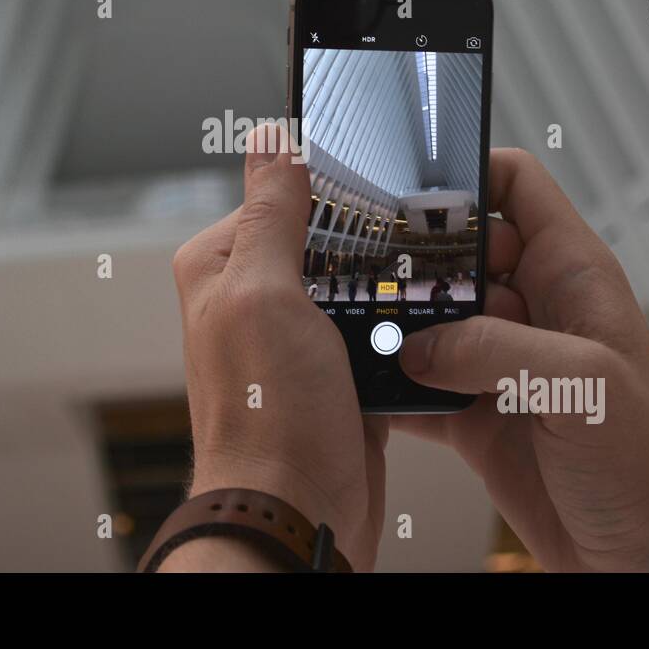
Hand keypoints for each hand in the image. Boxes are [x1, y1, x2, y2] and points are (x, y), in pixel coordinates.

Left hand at [167, 123, 387, 569]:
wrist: (296, 512)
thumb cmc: (266, 417)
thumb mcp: (264, 293)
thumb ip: (271, 213)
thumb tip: (273, 137)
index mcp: (223, 265)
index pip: (280, 191)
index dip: (332, 185)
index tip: (380, 181)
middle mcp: (253, 297)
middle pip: (325, 235)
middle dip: (367, 238)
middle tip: (411, 238)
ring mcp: (295, 336)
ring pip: (356, 280)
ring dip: (390, 283)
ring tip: (426, 281)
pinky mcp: (333, 370)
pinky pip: (375, 327)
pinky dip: (400, 325)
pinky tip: (424, 324)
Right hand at [395, 148, 648, 570]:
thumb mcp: (579, 385)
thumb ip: (494, 347)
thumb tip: (417, 345)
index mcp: (570, 275)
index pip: (514, 186)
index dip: (465, 174)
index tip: (409, 190)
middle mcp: (532, 309)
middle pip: (457, 250)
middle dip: (411, 257)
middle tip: (366, 272)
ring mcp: (501, 362)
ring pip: (432, 316)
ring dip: (394, 322)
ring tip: (353, 326)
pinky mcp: (478, 415)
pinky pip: (420, 384)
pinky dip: (391, 384)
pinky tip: (364, 386)